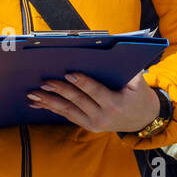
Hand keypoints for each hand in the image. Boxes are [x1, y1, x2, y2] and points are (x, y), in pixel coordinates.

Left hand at [27, 72, 160, 133]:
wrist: (142, 119)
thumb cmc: (139, 94)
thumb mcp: (138, 81)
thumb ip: (127, 68)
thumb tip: (113, 49)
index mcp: (116, 103)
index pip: (96, 92)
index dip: (82, 83)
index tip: (69, 74)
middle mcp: (103, 117)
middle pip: (77, 101)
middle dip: (60, 91)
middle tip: (44, 82)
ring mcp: (94, 124)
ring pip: (68, 111)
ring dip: (49, 102)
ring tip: (33, 94)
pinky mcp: (88, 126)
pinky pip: (67, 115)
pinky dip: (51, 108)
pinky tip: (38, 103)